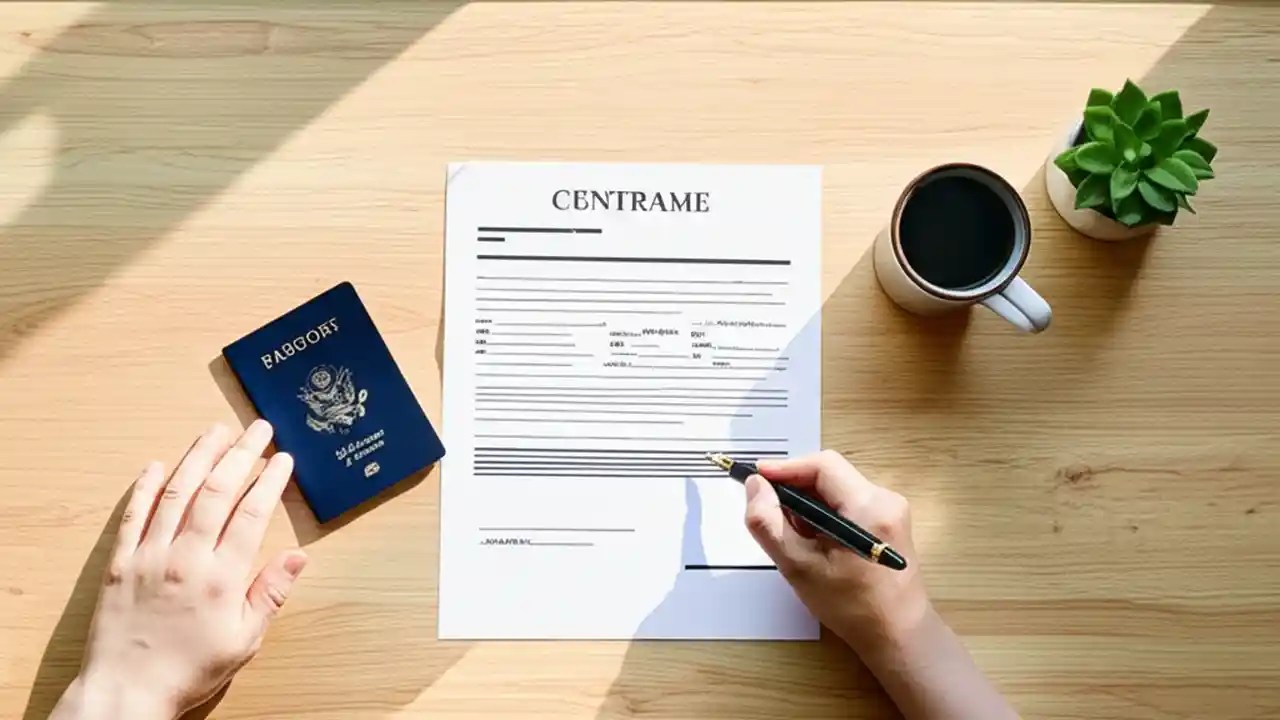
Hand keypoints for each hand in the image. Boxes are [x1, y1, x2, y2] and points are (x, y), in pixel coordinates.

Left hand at [52, 421, 306, 719]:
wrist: (126, 692)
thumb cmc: (190, 670)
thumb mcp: (244, 640)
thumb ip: (270, 593)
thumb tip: (299, 556)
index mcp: (222, 577)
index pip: (252, 514)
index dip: (270, 481)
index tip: (282, 459)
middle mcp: (186, 558)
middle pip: (218, 492)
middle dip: (241, 455)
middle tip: (258, 429)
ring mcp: (149, 556)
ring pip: (177, 493)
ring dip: (199, 457)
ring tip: (217, 431)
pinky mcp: (120, 562)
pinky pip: (134, 515)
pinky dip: (146, 486)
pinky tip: (158, 464)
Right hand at [743, 450, 929, 651]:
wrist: (898, 635)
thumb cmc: (852, 607)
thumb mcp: (799, 567)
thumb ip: (769, 524)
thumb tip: (755, 486)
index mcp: (869, 506)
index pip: (822, 465)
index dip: (786, 467)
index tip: (756, 479)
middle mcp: (885, 499)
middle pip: (829, 476)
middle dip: (795, 491)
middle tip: (772, 517)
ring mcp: (890, 510)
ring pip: (836, 490)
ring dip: (809, 506)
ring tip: (796, 539)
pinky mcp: (888, 521)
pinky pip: (847, 504)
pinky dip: (824, 516)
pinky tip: (816, 544)